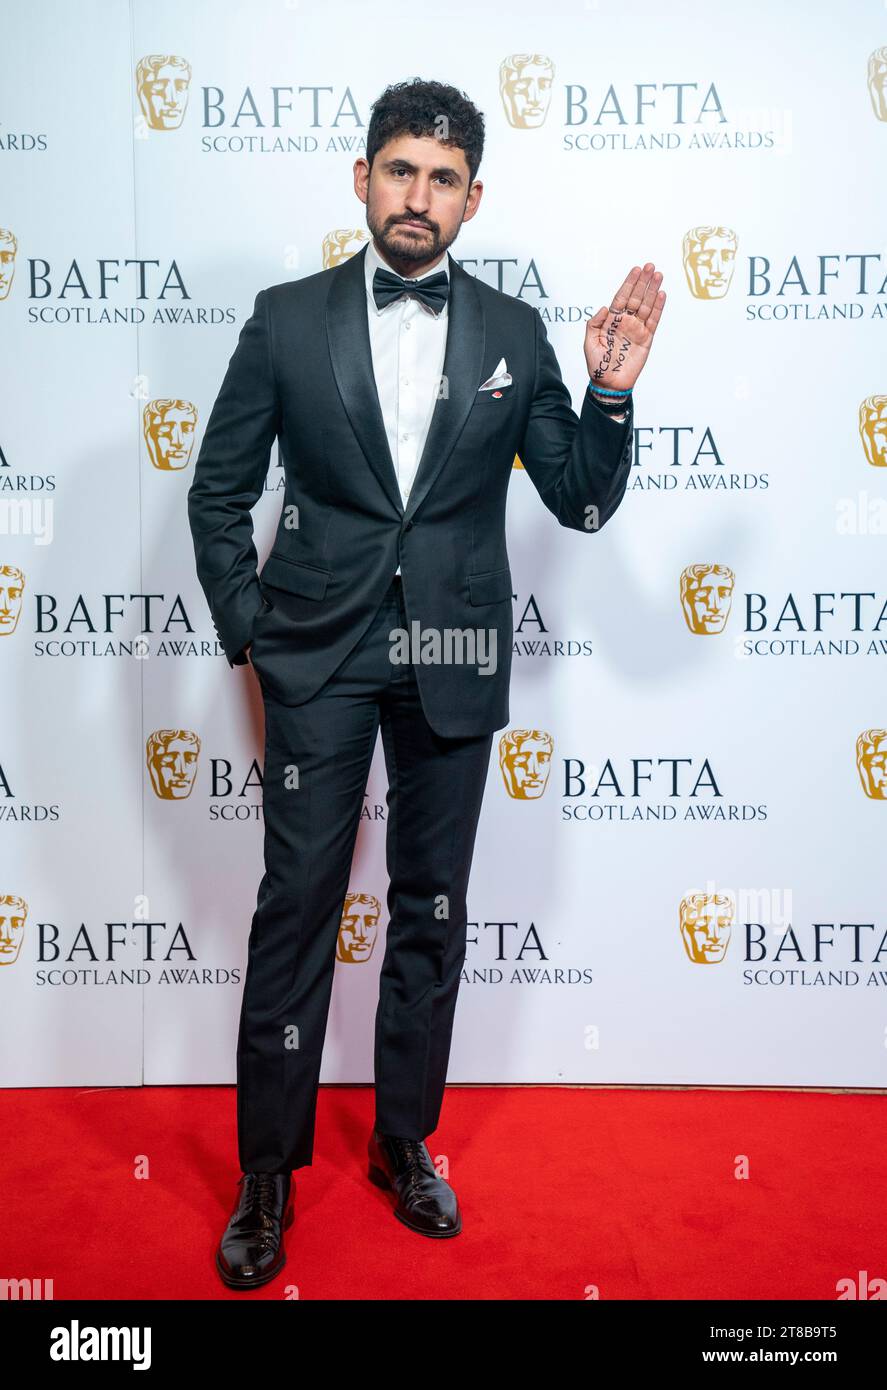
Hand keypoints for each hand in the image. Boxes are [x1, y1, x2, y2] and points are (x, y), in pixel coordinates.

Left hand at [585, 263, 665, 393]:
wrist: (609, 384)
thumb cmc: (597, 365)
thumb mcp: (589, 343)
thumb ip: (594, 324)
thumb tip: (604, 307)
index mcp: (611, 320)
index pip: (621, 297)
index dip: (629, 283)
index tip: (636, 270)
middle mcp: (625, 322)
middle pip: (636, 297)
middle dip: (643, 282)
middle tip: (650, 266)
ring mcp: (637, 329)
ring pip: (646, 305)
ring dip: (652, 290)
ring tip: (658, 275)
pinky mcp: (646, 338)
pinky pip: (654, 320)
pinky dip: (658, 307)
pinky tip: (661, 295)